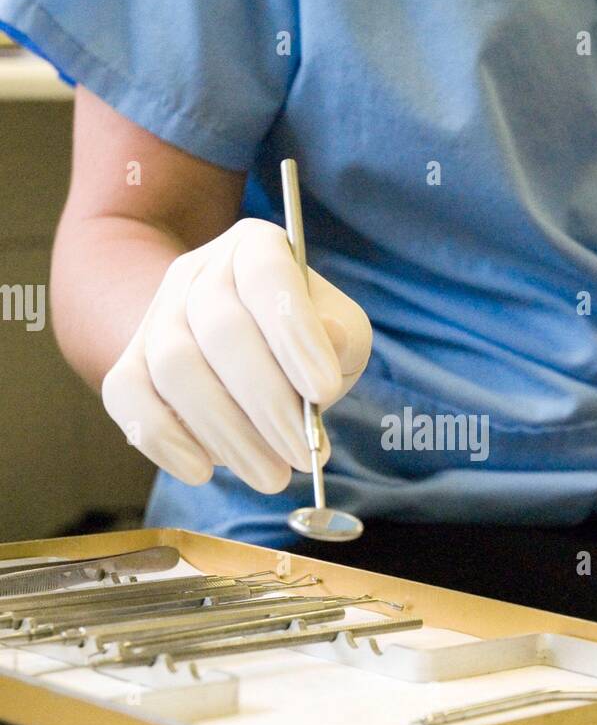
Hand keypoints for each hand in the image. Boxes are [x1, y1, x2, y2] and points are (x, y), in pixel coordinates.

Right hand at [101, 218, 371, 491]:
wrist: (237, 347)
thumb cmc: (301, 339)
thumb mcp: (339, 328)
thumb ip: (342, 332)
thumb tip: (333, 341)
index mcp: (255, 248)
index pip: (268, 277)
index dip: (295, 334)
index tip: (326, 391)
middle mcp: (198, 273)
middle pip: (220, 330)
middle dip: (267, 402)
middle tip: (301, 454)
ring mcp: (157, 317)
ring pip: (175, 367)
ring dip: (226, 432)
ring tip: (271, 476)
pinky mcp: (128, 364)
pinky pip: (128, 397)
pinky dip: (163, 439)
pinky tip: (202, 472)